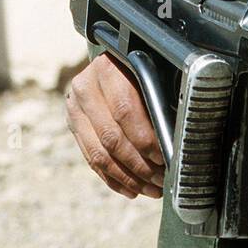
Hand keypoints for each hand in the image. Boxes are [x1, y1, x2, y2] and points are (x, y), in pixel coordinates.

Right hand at [64, 54, 166, 199]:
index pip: (125, 112)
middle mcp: (85, 88)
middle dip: (139, 166)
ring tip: (151, 189)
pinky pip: (91, 160)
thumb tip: (174, 139)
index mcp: (107, 69)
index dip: (145, 140)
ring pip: (100, 155)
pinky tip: (132, 190)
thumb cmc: (141, 66)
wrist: (112, 58)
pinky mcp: (73, 126)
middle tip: (162, 180)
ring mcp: (74, 109)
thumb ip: (158, 99)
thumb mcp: (151, 71)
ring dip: (128, 178)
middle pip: (111, 138)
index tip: (165, 158)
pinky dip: (113, 179)